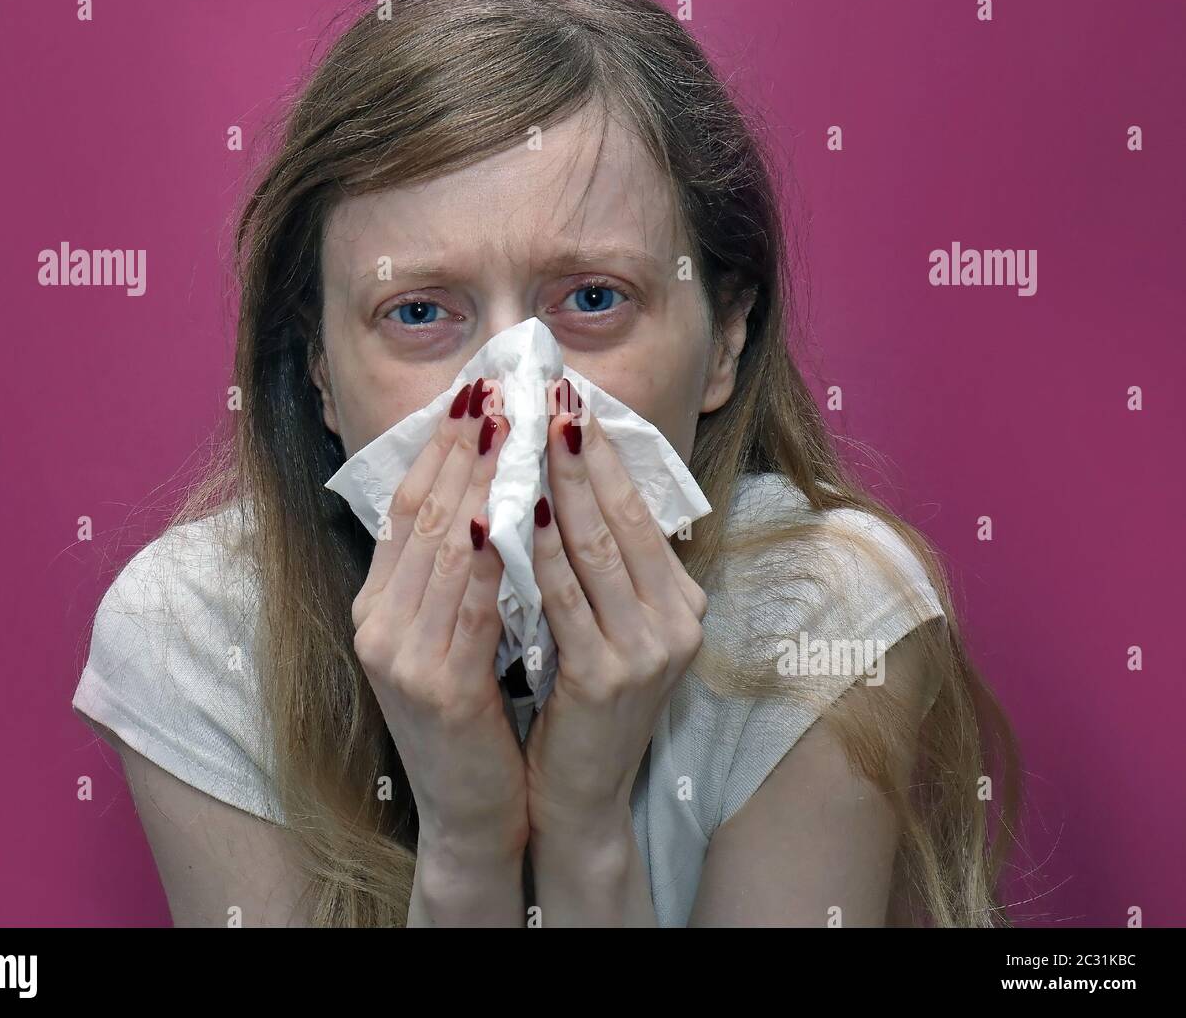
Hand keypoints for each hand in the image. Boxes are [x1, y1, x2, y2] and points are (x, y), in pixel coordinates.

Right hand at [351, 378, 527, 855]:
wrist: (469, 810)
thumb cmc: (472, 715)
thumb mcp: (452, 635)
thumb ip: (455, 573)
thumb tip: (486, 493)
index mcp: (378, 605)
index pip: (405, 506)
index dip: (438, 447)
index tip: (472, 394)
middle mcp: (377, 622)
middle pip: (421, 513)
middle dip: (462, 447)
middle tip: (495, 389)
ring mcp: (399, 654)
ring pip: (443, 547)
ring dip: (480, 481)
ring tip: (510, 428)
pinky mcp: (436, 686)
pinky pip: (468, 604)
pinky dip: (488, 555)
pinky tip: (508, 513)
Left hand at [522, 378, 708, 836]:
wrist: (580, 794)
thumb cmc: (581, 698)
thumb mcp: (605, 622)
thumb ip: (598, 562)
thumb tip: (561, 477)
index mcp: (679, 599)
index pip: (638, 508)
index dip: (601, 452)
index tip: (567, 399)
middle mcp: (677, 619)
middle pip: (619, 517)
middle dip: (579, 453)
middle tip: (550, 394)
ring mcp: (649, 650)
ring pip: (594, 549)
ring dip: (556, 486)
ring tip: (528, 432)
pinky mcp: (610, 678)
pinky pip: (563, 599)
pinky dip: (535, 552)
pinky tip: (509, 513)